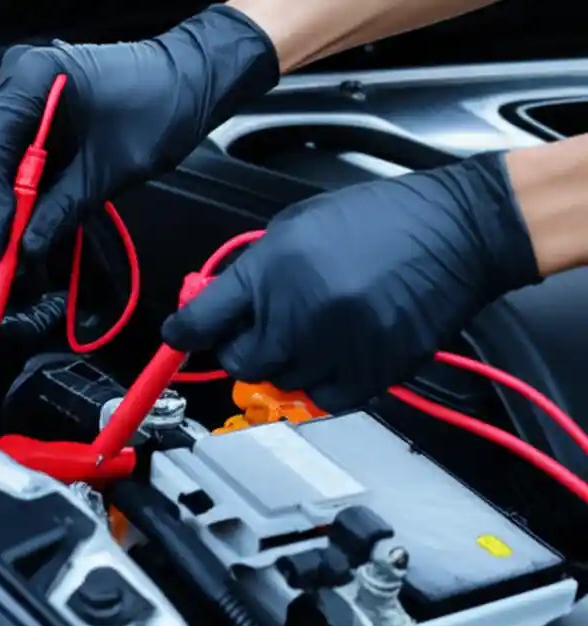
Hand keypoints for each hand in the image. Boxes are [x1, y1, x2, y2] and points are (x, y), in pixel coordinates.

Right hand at [0, 6, 277, 263]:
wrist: (188, 82)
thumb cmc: (160, 107)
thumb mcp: (109, 170)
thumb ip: (61, 210)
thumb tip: (26, 249)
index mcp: (32, 79)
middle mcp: (14, 82)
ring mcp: (17, 97)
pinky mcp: (27, 116)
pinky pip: (2, 158)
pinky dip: (5, 193)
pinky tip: (12, 225)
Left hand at [162, 152, 539, 411]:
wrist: (455, 231)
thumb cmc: (381, 219)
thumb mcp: (296, 226)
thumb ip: (253, 269)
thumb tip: (216, 300)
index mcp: (271, 272)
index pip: (201, 322)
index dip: (183, 332)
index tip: (178, 337)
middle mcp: (297, 315)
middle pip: (240, 361)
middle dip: (242, 346)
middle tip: (261, 326)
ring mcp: (334, 350)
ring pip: (281, 381)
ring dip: (287, 362)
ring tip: (317, 325)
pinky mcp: (370, 374)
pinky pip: (324, 399)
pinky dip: (323, 381)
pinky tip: (339, 349)